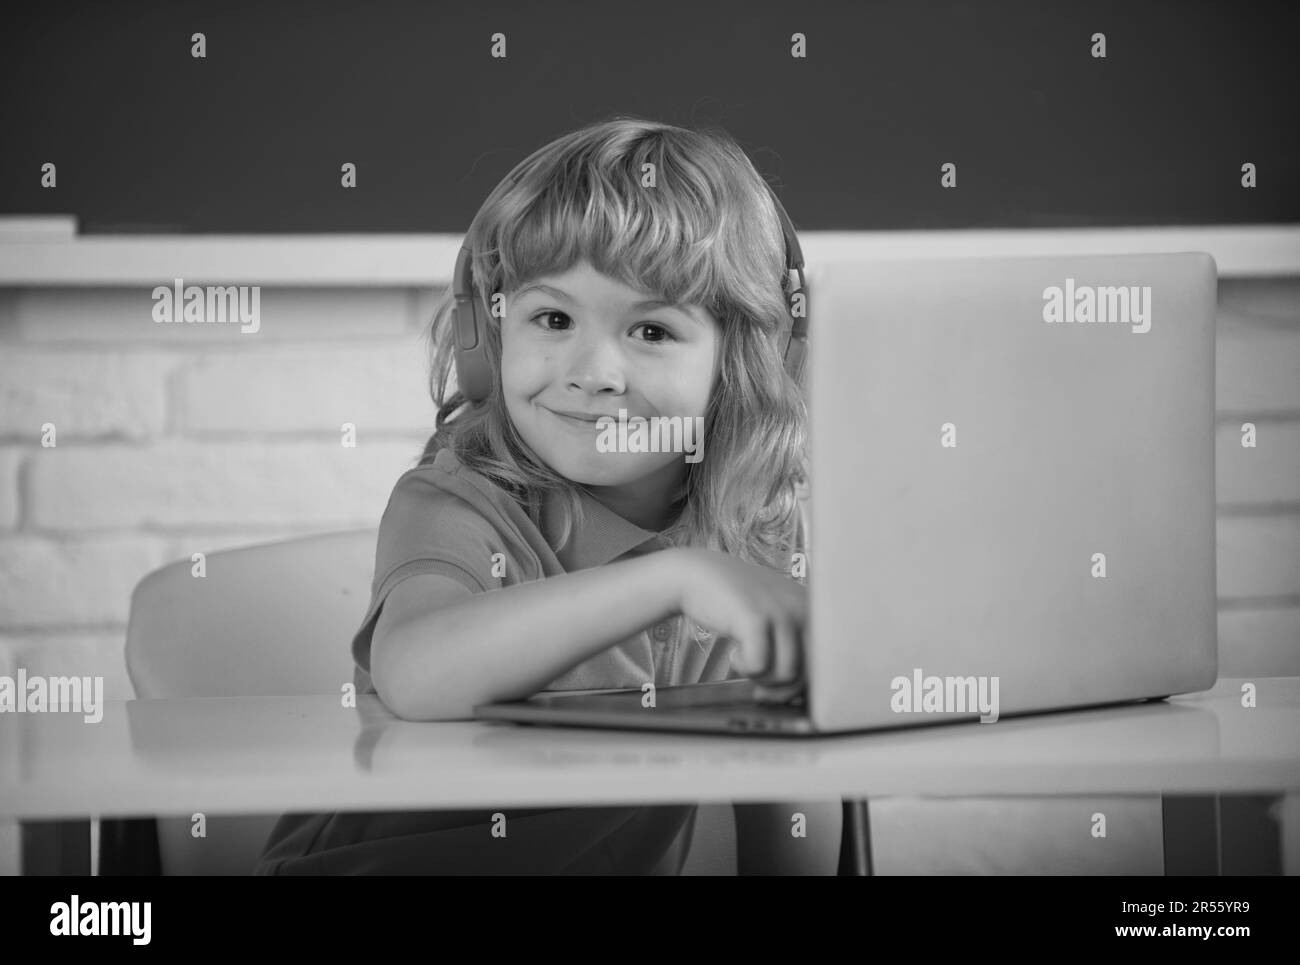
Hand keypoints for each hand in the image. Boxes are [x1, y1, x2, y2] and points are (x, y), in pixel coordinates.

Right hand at [669, 547, 807, 684]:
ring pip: (786, 674)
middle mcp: (805, 608)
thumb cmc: (738, 606)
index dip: (804, 685)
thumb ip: (794, 648)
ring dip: (761, 678)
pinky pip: (759, 667)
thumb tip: (801, 696)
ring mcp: (781, 612)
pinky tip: (734, 654)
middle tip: (761, 687)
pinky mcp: (756, 618)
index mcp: (815, 609)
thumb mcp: (775, 620)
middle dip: (784, 689)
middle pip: (810, 673)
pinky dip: (744, 668)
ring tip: (745, 661)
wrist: (699, 575)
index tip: (780, 688)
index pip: (827, 662)